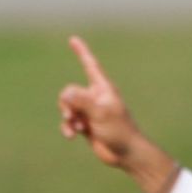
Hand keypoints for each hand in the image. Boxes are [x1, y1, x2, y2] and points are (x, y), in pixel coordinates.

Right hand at [58, 36, 178, 192]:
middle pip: (70, 91)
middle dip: (66, 103)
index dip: (82, 52)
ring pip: (67, 107)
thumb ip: (81, 101)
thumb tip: (65, 93)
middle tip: (72, 114)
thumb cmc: (120, 131)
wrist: (126, 154)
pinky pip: (69, 121)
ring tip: (75, 128)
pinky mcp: (86, 125)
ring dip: (67, 117)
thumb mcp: (100, 113)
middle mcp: (96, 98)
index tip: (73, 39)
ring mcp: (90, 112)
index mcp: (103, 89)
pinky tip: (71, 135)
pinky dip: (67, 127)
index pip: (90, 65)